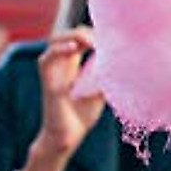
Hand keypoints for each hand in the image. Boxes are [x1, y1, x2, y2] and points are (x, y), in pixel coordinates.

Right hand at [19, 29, 103, 170]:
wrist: (68, 137)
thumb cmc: (82, 117)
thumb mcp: (100, 90)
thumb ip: (106, 74)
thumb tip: (124, 59)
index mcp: (75, 63)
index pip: (82, 37)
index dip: (95, 34)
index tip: (113, 39)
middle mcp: (62, 63)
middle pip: (71, 34)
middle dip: (87, 32)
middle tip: (104, 40)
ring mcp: (53, 69)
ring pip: (56, 39)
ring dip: (74, 36)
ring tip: (91, 42)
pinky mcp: (46, 79)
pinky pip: (47, 57)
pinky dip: (60, 49)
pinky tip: (74, 48)